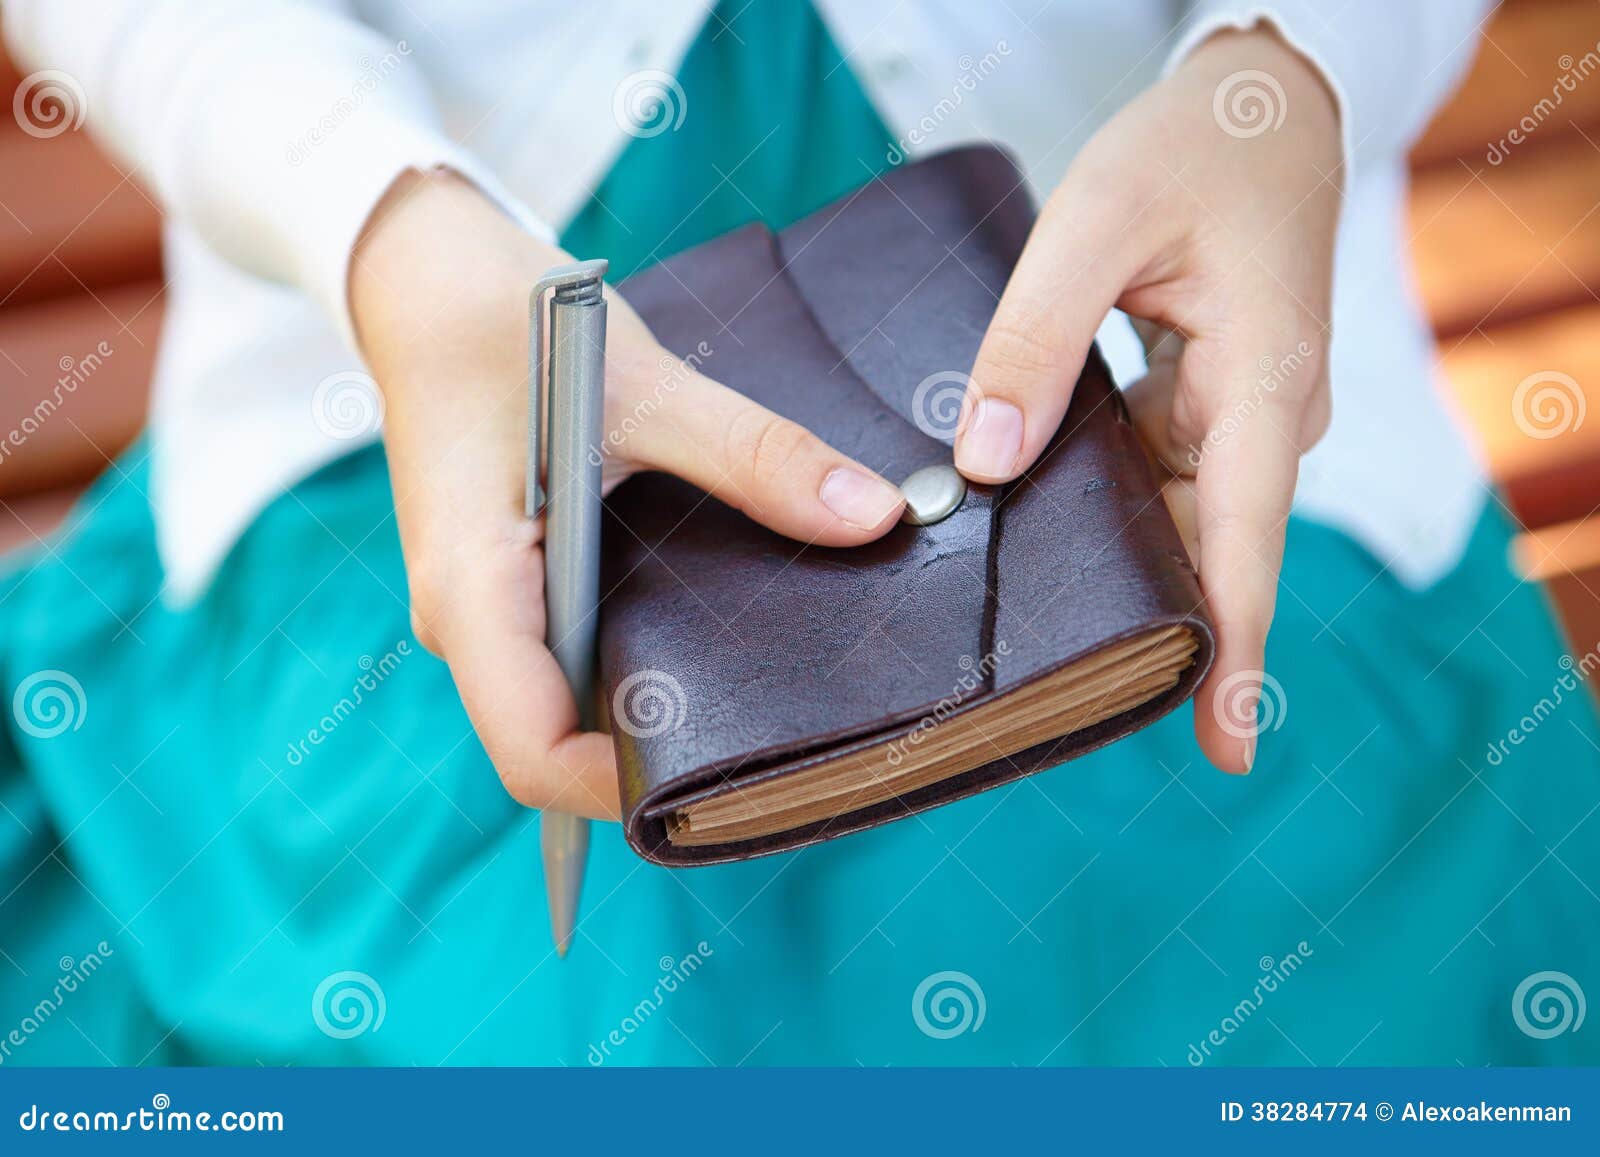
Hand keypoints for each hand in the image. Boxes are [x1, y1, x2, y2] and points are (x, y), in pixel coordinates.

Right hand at [351, 170, 904, 816]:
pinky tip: (705, 646)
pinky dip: (627, 670)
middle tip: (773, 743)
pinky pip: (560, 660)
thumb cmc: (505, 320)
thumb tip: (874, 516)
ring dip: (642, 718)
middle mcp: (463, 618)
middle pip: (551, 744)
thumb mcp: (641, 383)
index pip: (533, 751)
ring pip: (556, 708)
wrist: (420, 278)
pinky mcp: (501, 585)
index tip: (732, 772)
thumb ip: (755, 455)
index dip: (625, 789)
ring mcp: (478, 608)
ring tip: (756, 697)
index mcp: (472, 584)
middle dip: (652, 761)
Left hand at [953, 27, 1340, 773]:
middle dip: (1137, 616)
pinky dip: (1100, 497)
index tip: (1225, 747)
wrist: (1260, 104)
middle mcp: (1265, 418)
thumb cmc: (1195, 147)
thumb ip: (1036, 340)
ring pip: (1172, 515)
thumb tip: (984, 463)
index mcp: (1266, 383)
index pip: (1247, 542)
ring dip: (1105, 554)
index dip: (1234, 649)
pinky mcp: (1208, 402)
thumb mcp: (1098, 220)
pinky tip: (1029, 514)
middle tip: (1049, 686)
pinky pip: (1155, 474)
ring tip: (1016, 610)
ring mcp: (1239, 415)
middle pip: (1203, 548)